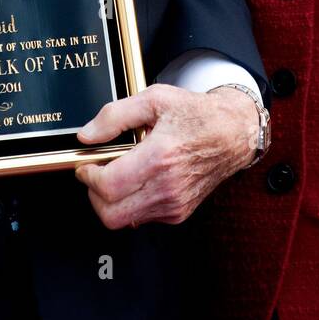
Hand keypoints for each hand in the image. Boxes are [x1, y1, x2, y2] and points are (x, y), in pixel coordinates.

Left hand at [74, 83, 258, 228]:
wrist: (232, 133)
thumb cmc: (196, 115)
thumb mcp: (154, 99)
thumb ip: (114, 116)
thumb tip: (87, 136)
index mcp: (160, 156)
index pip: (108, 186)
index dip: (88, 176)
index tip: (86, 165)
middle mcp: (168, 186)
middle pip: (110, 214)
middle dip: (94, 194)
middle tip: (97, 173)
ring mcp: (174, 203)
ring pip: (123, 219)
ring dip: (111, 200)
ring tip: (120, 173)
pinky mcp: (178, 212)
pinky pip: (141, 217)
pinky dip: (131, 203)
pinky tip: (138, 180)